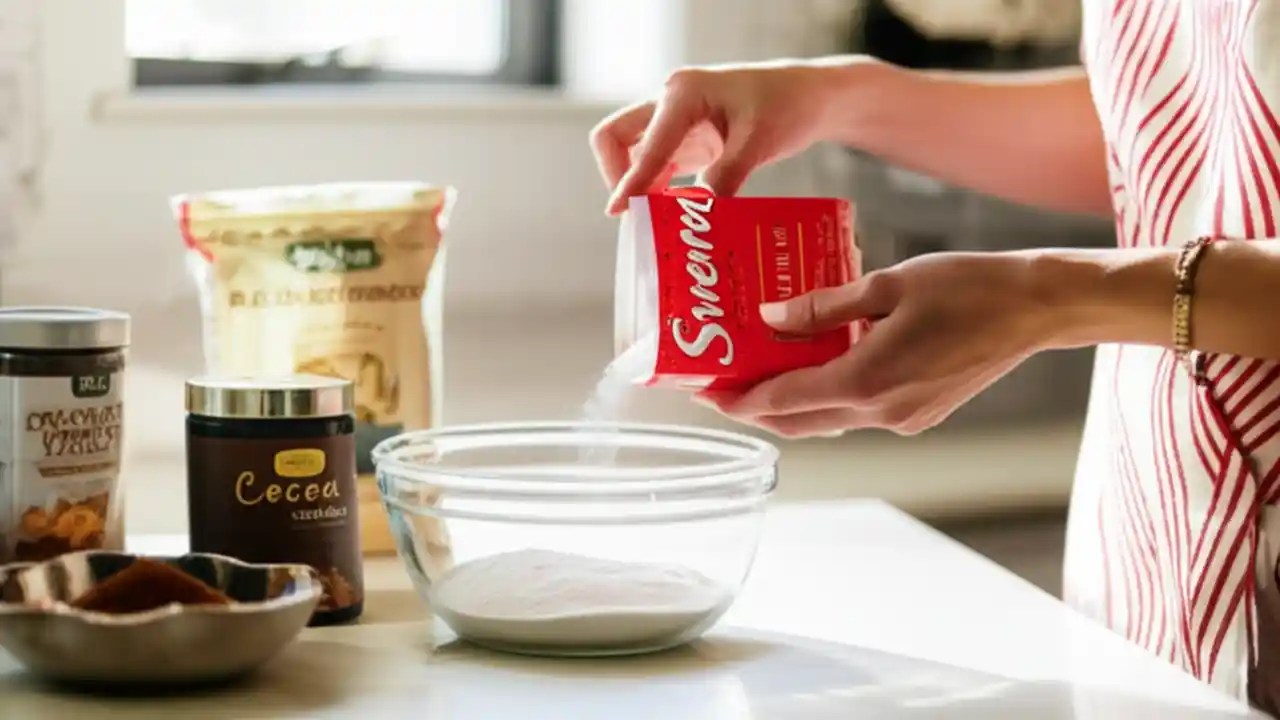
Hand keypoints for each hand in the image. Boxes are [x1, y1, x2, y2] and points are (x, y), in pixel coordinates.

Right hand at [590, 60, 858, 213]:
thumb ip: (725, 177)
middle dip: (620, 176)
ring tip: (655, 222)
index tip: (618, 212)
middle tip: (639, 213)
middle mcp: (669, 102)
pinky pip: (655, 166)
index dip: (630, 181)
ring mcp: (674, 121)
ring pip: (632, 154)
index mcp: (683, 93)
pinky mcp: (685, 140)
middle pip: (616, 138)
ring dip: (638, 186)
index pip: (644, 144)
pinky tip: (671, 213)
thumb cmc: (788, 106)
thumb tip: (698, 214)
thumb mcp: (758, 143)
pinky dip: (656, 189)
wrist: (811, 97)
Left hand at [697, 252, 1055, 437]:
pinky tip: (815, 366)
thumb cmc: (968, 286)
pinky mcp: (919, 414)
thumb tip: (769, 319)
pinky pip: (857, 413)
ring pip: (827, 421)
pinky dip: (827, 397)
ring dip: (789, 404)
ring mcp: (903, 418)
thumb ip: (822, 308)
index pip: (782, 401)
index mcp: (867, 380)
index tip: (703, 391)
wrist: (1036, 308)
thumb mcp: (886, 284)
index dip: (737, 399)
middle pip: (797, 422)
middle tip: (719, 385)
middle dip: (753, 408)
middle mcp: (881, 411)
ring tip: (758, 373)